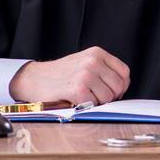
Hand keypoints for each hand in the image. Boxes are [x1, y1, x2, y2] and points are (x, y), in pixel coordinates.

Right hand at [10, 47, 129, 106]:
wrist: (35, 79)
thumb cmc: (60, 74)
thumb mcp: (84, 63)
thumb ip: (103, 70)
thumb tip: (122, 88)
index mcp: (97, 53)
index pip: (124, 72)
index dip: (121, 86)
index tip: (111, 91)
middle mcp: (93, 61)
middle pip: (119, 86)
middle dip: (110, 96)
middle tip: (95, 97)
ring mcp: (86, 74)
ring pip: (108, 97)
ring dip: (97, 102)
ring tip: (83, 96)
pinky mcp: (77, 89)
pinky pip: (95, 104)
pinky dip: (86, 106)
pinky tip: (76, 99)